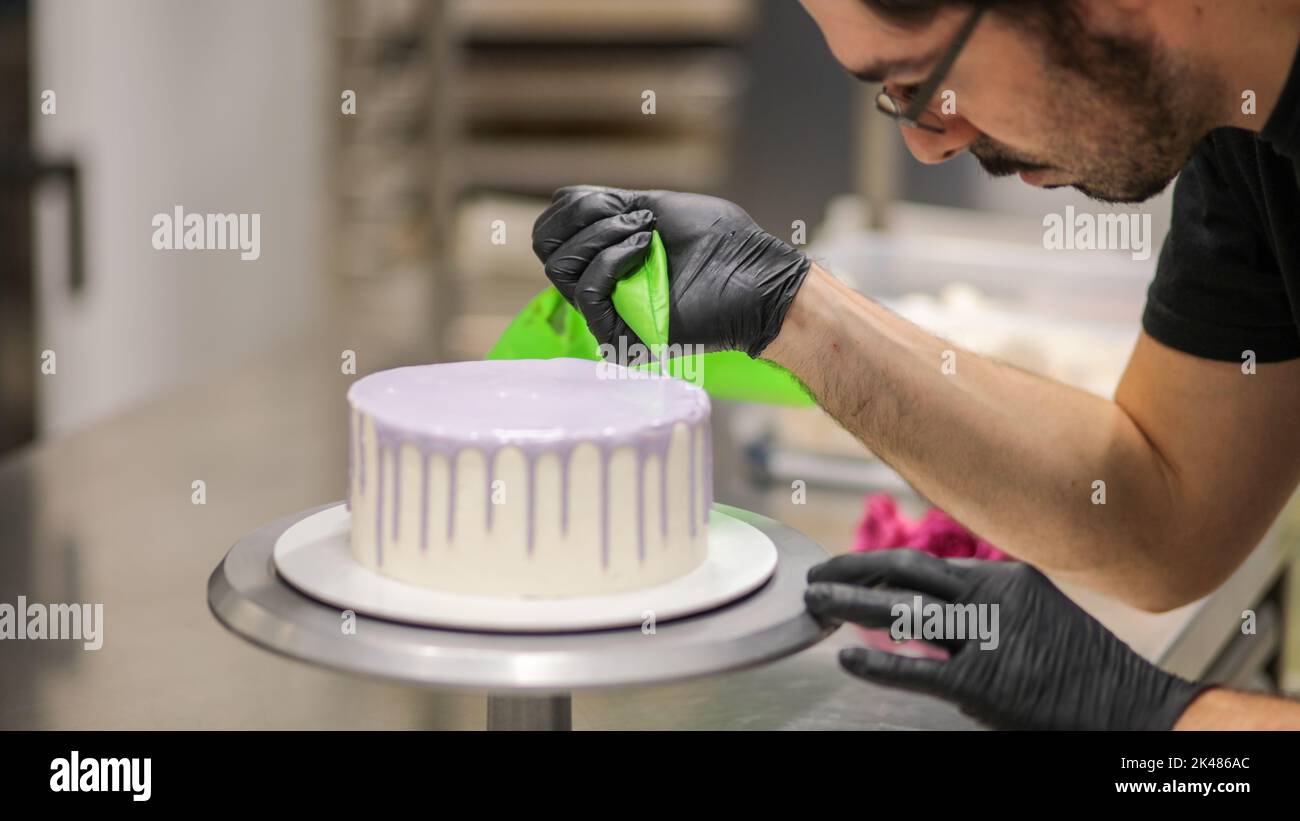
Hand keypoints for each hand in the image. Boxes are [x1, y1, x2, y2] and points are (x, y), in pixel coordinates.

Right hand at [531, 185, 810, 356]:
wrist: (758, 276)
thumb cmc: (723, 242)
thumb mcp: (658, 205)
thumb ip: (608, 204)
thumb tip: (564, 205)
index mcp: (607, 253)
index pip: (552, 229)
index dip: (572, 207)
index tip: (618, 202)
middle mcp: (602, 282)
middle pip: (546, 248)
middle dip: (581, 218)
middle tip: (631, 217)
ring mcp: (610, 309)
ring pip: (560, 269)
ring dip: (600, 237)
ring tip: (645, 234)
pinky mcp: (621, 333)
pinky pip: (587, 292)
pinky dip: (612, 261)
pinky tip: (645, 250)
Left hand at [805, 550, 1210, 729]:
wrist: (1134, 709)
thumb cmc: (1085, 671)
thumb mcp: (1039, 616)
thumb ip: (989, 608)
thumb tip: (929, 617)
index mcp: (1007, 577)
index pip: (930, 565)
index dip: (882, 567)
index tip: (851, 570)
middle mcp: (995, 598)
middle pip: (909, 572)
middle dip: (857, 570)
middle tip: (819, 574)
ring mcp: (989, 638)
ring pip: (904, 612)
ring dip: (852, 605)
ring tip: (817, 603)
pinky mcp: (985, 682)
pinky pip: (916, 669)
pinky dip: (877, 664)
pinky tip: (848, 660)